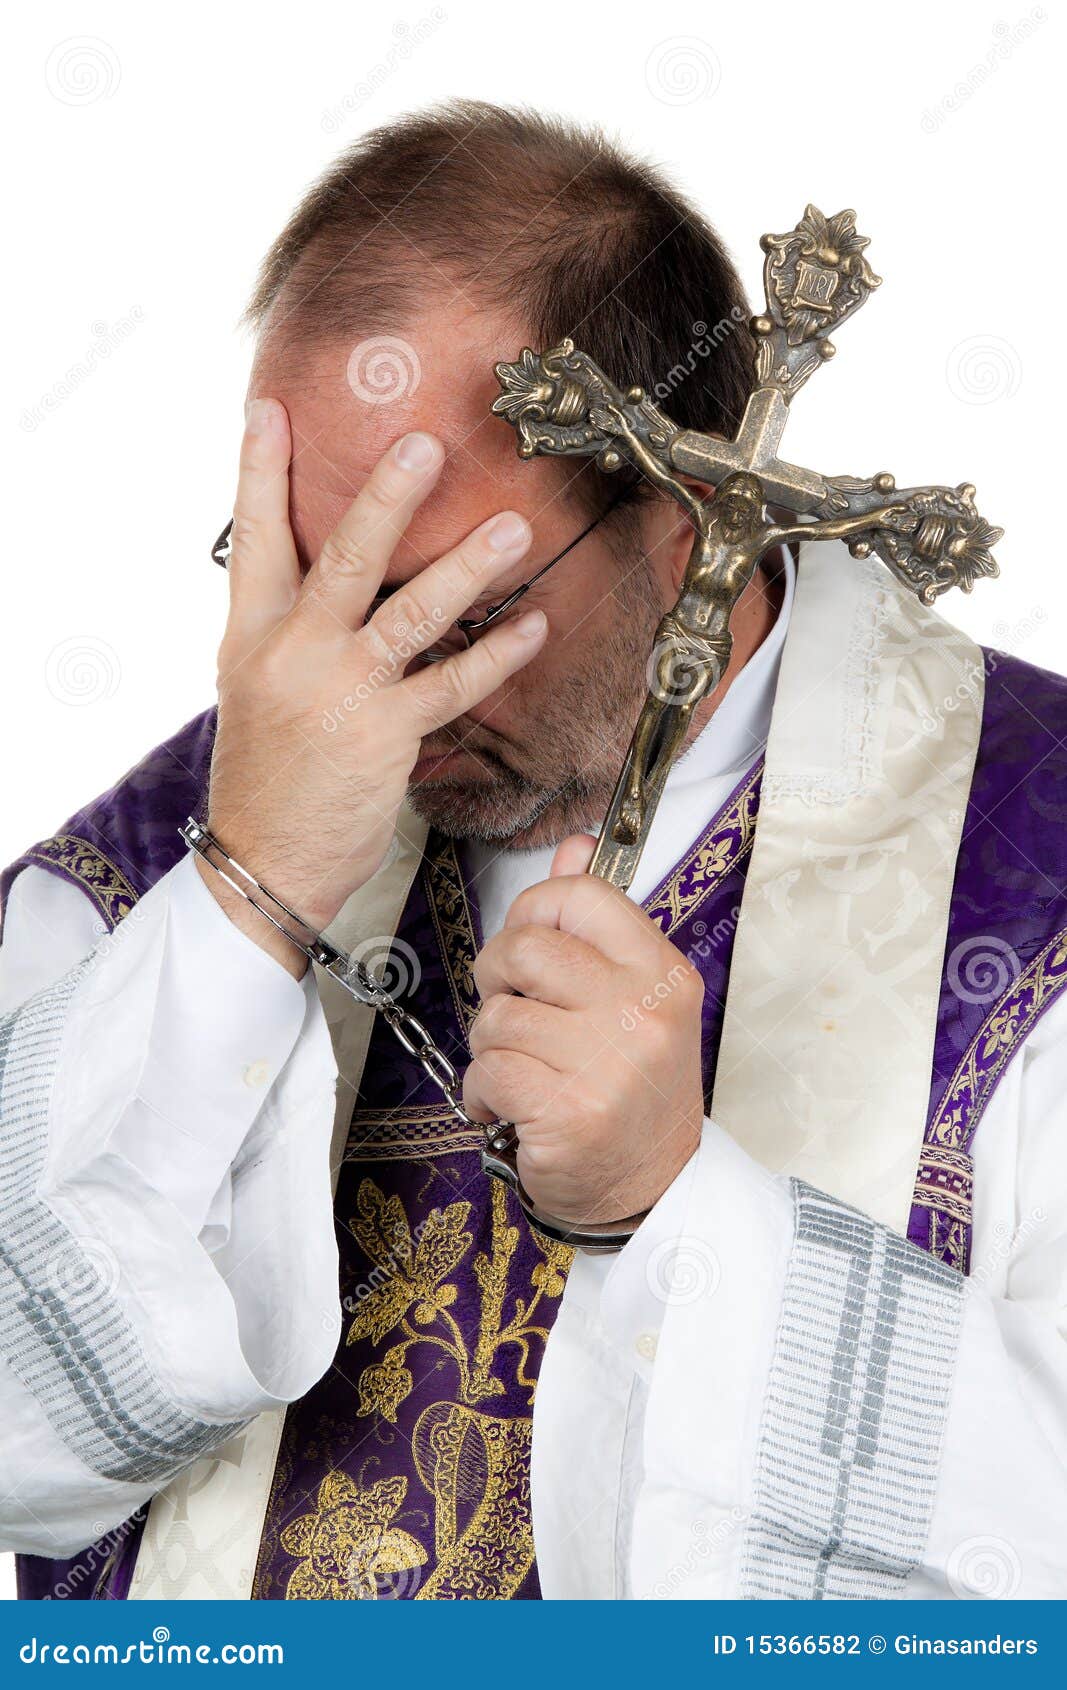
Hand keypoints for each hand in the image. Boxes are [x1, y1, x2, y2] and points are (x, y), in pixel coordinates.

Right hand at [202, 400, 547, 973]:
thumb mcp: (255, 690)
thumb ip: (288, 631)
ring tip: (514, 530)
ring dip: (467, 567)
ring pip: (409, 612)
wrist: (264, 862)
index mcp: (250, 637)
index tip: (270, 408)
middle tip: (424, 441)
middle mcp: (291, 653)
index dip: (259, 471)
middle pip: (340, 556)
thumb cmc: (267, 777)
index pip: (253, 538)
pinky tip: (534, 626)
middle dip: (385, 496)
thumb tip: (326, 580)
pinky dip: (497, 654)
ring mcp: (339, 691)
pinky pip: (452, 683)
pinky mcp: (385, 734)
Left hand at [463, 836, 704, 1225]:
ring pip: (497, 1016)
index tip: (530, 944)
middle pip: (525, 948)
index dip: (534, 911)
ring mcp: (607, 1062)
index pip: (581, 897)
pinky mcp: (568, 1111)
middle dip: (498, 979)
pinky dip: (484, 1092)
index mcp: (661, 972)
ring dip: (492, 1047)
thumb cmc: (635, 1087)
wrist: (655, 1186)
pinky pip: (487, 1070)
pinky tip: (513, 1107)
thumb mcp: (634, 997)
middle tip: (514, 1010)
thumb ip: (597, 923)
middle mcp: (642, 1011)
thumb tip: (576, 848)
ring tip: (525, 1070)